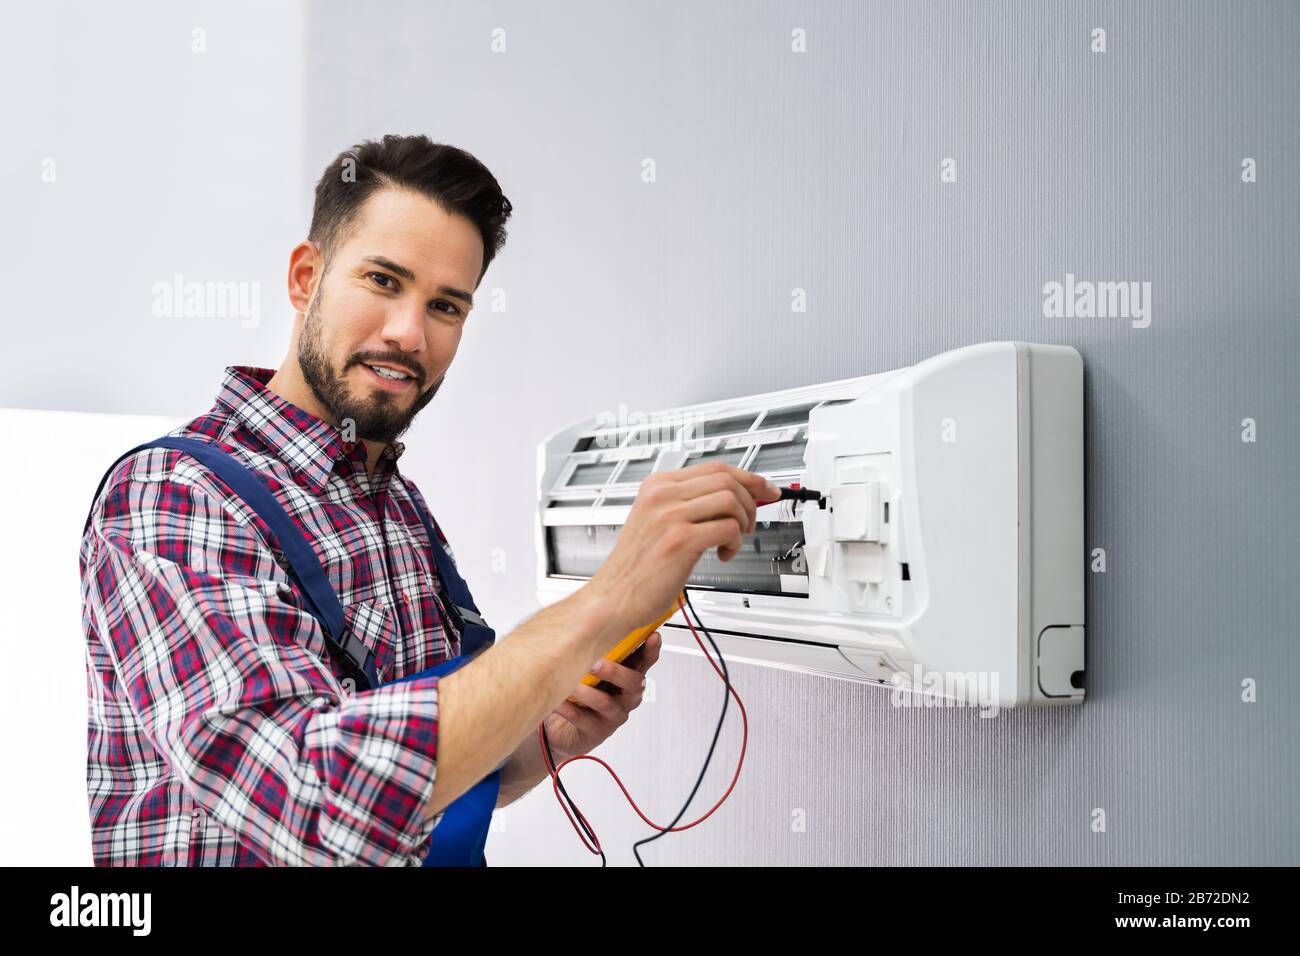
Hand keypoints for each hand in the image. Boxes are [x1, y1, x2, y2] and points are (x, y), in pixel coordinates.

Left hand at [542, 631, 663, 758]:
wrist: (563, 729)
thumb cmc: (580, 695)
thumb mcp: (590, 671)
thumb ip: (596, 651)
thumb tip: (588, 621)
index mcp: (627, 678)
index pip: (645, 662)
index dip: (651, 650)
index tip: (652, 636)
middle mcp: (625, 697)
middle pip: (633, 682)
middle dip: (614, 671)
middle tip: (595, 663)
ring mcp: (613, 715)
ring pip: (605, 702)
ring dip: (585, 691)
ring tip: (570, 684)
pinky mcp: (597, 732)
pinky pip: (583, 719)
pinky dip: (568, 708)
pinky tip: (558, 701)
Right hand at [587, 462, 778, 634]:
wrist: (614, 597)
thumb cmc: (637, 565)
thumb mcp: (657, 521)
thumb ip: (690, 504)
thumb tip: (735, 495)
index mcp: (656, 485)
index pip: (715, 468)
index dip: (748, 478)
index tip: (766, 489)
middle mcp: (661, 495)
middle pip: (727, 480)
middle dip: (751, 501)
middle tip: (749, 523)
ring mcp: (669, 516)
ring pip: (731, 500)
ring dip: (743, 522)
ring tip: (732, 540)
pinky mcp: (680, 540)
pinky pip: (728, 528)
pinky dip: (735, 542)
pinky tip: (722, 554)